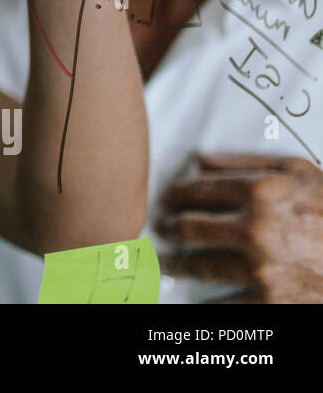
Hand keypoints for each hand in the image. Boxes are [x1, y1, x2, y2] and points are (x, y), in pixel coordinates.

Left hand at [157, 153, 322, 302]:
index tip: (168, 199)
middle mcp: (255, 229)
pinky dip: (207, 304)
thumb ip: (247, 162)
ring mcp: (261, 268)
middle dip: (171, 228)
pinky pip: (223, 305)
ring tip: (168, 264)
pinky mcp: (270, 301)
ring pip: (199, 267)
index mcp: (260, 192)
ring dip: (177, 265)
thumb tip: (201, 159)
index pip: (196, 191)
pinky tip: (197, 300)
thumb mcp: (302, 173)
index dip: (176, 195)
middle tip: (163, 230)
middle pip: (189, 228)